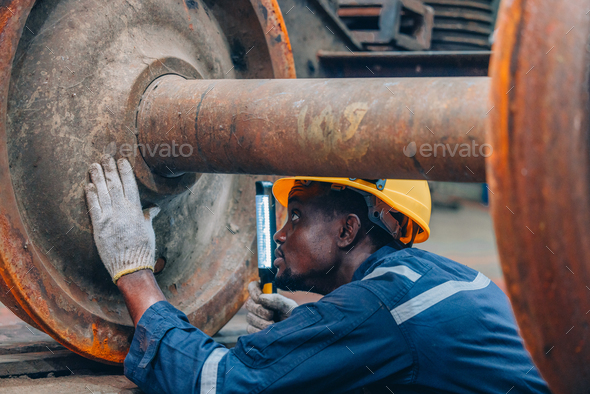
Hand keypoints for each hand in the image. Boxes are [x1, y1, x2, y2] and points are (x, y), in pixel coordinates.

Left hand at [84, 155, 160, 283]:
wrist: (130, 267)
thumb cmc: (143, 249)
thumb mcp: (148, 230)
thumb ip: (148, 216)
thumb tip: (155, 208)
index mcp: (136, 211)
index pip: (130, 185)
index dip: (125, 172)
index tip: (121, 161)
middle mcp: (122, 211)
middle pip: (115, 185)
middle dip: (110, 169)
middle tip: (105, 157)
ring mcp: (109, 218)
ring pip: (103, 193)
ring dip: (98, 178)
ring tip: (93, 165)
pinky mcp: (99, 227)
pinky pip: (93, 207)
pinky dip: (91, 195)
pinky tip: (88, 185)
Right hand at [245, 281, 297, 333]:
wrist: (295, 333)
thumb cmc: (292, 316)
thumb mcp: (288, 306)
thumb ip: (277, 299)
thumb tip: (261, 298)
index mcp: (266, 294)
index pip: (253, 286)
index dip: (254, 291)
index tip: (259, 298)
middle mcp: (258, 304)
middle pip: (249, 304)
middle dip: (260, 310)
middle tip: (271, 315)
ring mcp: (254, 317)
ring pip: (249, 317)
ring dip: (261, 322)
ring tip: (273, 324)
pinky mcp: (253, 329)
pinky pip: (250, 329)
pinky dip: (259, 330)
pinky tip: (268, 331)